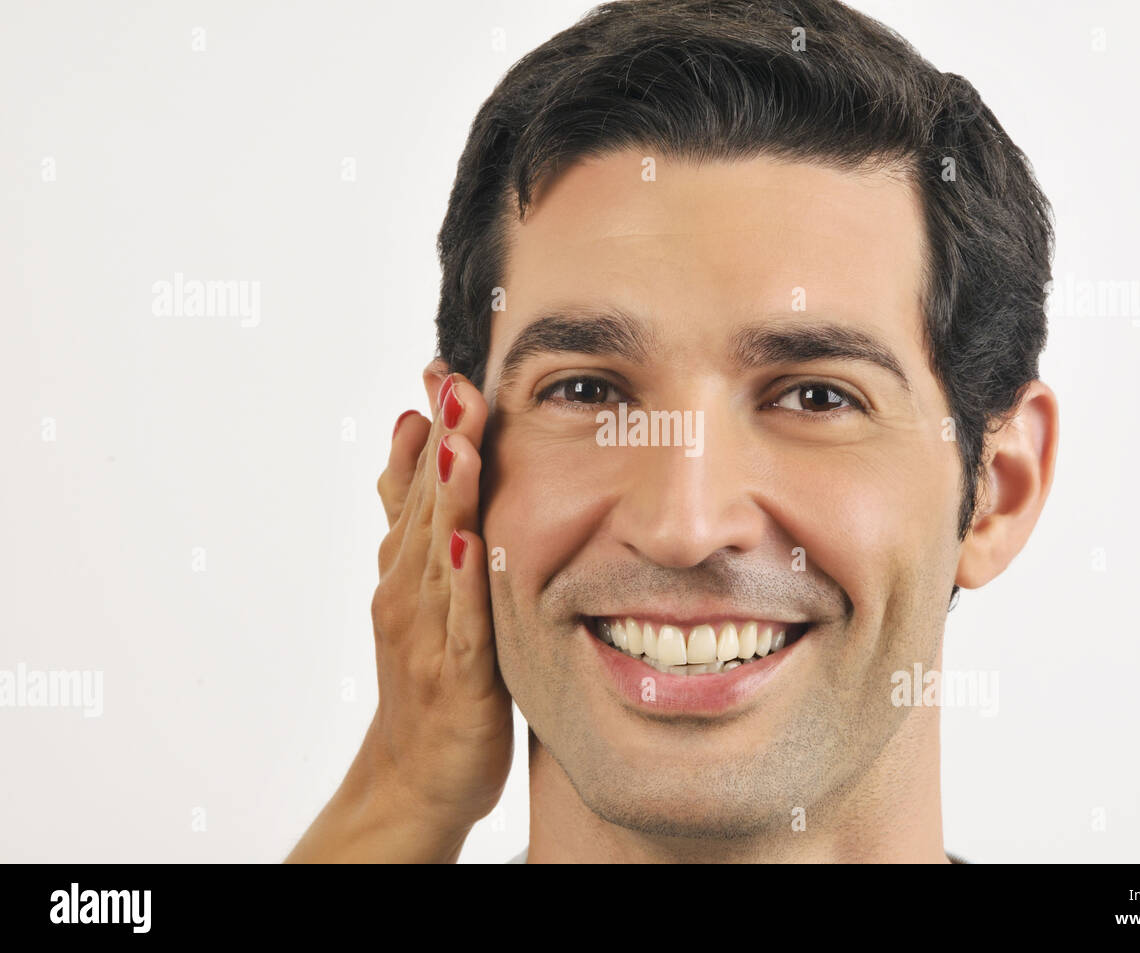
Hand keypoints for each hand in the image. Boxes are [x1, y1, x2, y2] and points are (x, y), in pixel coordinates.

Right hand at [287, 360, 511, 862]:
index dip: (430, 427)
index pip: (417, 484)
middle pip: (423, 504)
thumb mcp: (425, 589)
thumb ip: (419, 520)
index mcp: (407, 565)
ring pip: (435, 552)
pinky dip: (459, 584)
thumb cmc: (430, 673)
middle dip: (440, 440)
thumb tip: (418, 440)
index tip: (441, 369)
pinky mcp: (453, 676)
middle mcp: (407, 589)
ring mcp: (425, 632)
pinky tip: (465, 546)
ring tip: (457, 439)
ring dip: (444, 495)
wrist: (415, 773)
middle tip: (451, 378)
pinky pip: (459, 624)